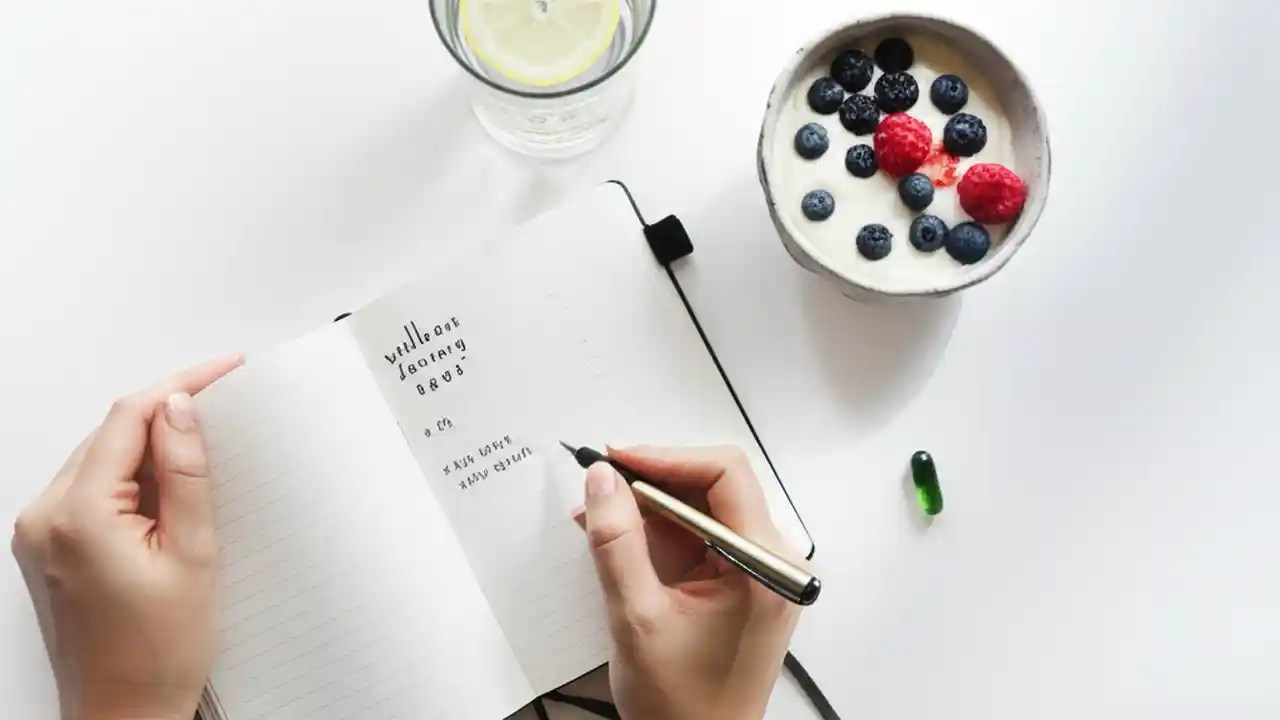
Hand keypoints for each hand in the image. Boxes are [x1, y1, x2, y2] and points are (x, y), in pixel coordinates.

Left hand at [12, 355, 241, 719]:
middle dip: (169, 412)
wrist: (123, 715)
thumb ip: (187, 474)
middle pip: (112, 433)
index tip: (222, 370)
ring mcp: (40, 532)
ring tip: (208, 452)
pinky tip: (173, 490)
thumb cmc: (157, 655)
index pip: (129, 418)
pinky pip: (93, 487)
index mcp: (77, 515)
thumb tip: (181, 409)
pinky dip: (134, 477)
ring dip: (152, 445)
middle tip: (226, 404)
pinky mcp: (49, 545)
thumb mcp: (193, 555)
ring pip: (103, 457)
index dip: (180, 384)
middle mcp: (45, 517)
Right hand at [577, 446, 804, 719]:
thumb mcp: (637, 618)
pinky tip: (616, 534)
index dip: (667, 458)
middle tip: (600, 480)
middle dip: (652, 479)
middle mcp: (770, 561)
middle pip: (713, 487)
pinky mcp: (736, 583)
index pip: (725, 475)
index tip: (618, 459)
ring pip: (700, 510)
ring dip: (648, 505)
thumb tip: (603, 480)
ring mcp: (754, 572)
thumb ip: (617, 543)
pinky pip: (697, 538)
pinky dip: (656, 531)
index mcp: (764, 566)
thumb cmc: (682, 706)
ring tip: (597, 510)